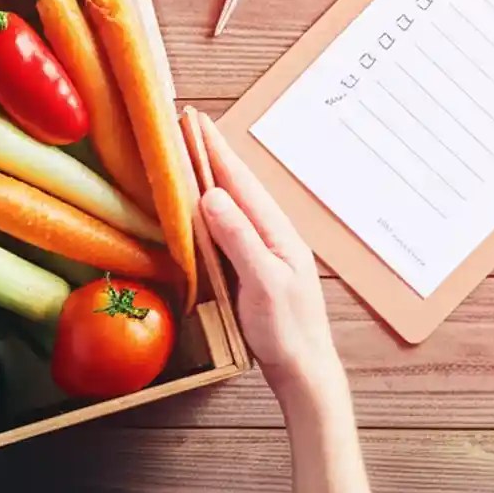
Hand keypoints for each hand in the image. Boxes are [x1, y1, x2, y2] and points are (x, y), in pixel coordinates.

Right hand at [196, 113, 343, 398]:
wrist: (304, 371)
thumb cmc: (286, 332)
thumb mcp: (263, 282)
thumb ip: (239, 238)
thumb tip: (211, 195)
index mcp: (277, 233)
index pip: (240, 182)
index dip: (215, 150)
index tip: (195, 122)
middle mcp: (273, 235)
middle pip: (238, 186)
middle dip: (213, 155)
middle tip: (188, 127)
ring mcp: (266, 251)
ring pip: (235, 205)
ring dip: (214, 177)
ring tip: (192, 154)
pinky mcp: (256, 268)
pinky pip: (232, 227)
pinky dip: (215, 208)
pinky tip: (206, 207)